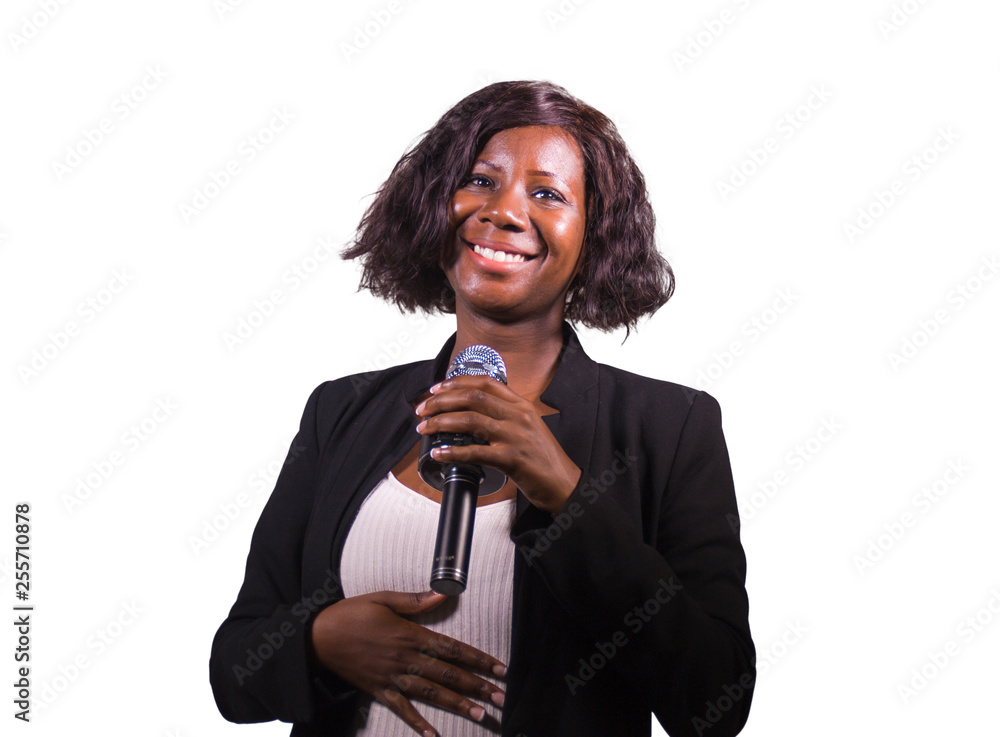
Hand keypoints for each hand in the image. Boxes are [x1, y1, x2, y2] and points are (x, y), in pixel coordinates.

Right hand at [309, 589, 505, 736]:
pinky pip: (402, 709)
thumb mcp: (382, 598)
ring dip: (458, 705)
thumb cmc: (351, 613)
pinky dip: (417, 723)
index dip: (478, 659)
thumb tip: (442, 593)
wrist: (318, 637)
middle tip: (501, 697)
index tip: (499, 668)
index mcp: (409, 634)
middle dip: (478, 686)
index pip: (452, 649)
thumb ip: (414, 601)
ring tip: (480, 715)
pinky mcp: (379, 690)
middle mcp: (405, 658)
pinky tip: (433, 735)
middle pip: (448, 674)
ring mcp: (392, 677)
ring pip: (432, 693)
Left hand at [415, 375, 581, 512]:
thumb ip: (505, 415)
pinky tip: (439, 453)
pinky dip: (452, 452)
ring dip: (441, 422)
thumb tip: (470, 412)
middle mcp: (518, 416)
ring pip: (469, 420)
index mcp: (521, 405)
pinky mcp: (511, 459)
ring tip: (425, 427)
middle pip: (472, 398)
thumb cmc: (543, 458)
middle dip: (441, 401)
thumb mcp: (528, 427)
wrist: (563, 483)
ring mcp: (515, 436)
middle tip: (424, 409)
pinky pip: (475, 452)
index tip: (437, 388)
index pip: (485, 382)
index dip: (456, 382)